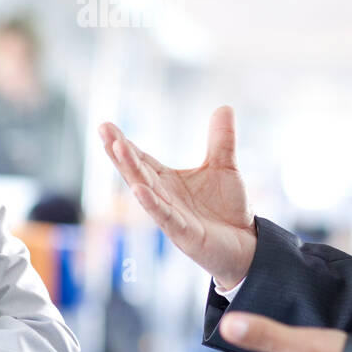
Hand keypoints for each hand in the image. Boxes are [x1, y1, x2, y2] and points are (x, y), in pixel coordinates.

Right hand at [99, 105, 255, 288]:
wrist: (247, 245)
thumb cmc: (228, 210)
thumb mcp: (225, 167)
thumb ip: (221, 140)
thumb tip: (224, 107)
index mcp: (168, 181)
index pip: (142, 159)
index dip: (124, 143)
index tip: (106, 125)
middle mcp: (164, 197)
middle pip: (136, 171)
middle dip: (120, 152)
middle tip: (103, 129)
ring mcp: (170, 216)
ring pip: (145, 191)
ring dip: (132, 171)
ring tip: (118, 148)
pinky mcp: (184, 234)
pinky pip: (164, 217)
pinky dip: (151, 204)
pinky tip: (138, 190)